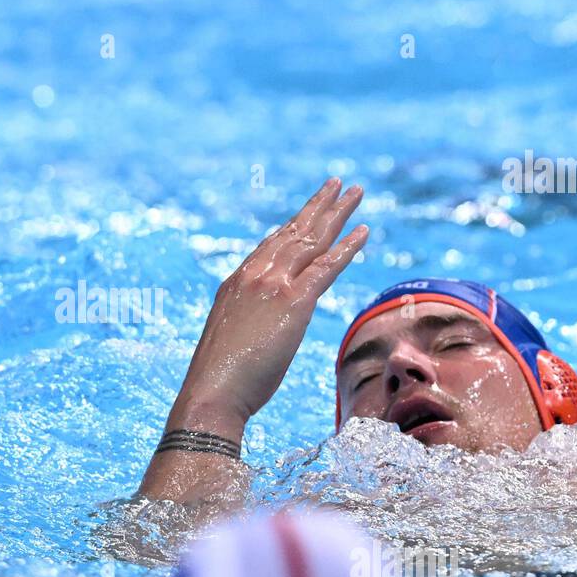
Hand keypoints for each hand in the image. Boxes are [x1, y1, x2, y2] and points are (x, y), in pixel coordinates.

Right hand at [168, 177, 367, 436]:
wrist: (211, 392)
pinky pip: (326, 266)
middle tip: (336, 184)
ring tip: (354, 192)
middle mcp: (253, 275)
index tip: (307, 214)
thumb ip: (249, 325)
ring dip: (336, 213)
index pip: (270, 246)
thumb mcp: (232, 342)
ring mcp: (273, 285)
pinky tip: (364, 231)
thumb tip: (263, 333)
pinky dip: (347, 247)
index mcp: (235, 283)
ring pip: (311, 240)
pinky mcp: (293, 302)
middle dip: (317, 206)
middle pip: (293, 233)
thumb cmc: (218, 381)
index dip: (292, 227)